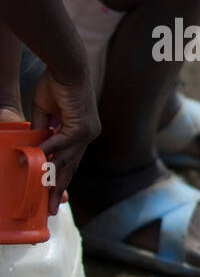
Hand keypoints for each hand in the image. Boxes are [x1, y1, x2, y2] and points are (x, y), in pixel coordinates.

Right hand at [31, 71, 99, 214]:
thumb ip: (42, 130)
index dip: (61, 178)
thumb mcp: (45, 112)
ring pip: (68, 160)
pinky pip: (62, 143)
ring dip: (56, 179)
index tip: (53, 196)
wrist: (68, 68)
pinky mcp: (82, 126)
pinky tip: (39, 165)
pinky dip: (50, 153)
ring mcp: (87, 132)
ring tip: (47, 197)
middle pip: (72, 167)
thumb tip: (35, 147)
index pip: (71, 161)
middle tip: (52, 208)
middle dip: (60, 189)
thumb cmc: (57, 86)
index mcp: (81, 133)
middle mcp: (87, 135)